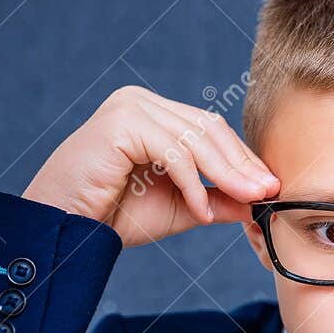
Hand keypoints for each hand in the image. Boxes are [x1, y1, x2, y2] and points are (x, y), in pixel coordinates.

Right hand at [23, 86, 278, 247]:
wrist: (64, 230)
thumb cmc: (111, 217)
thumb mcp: (176, 208)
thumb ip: (214, 198)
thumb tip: (257, 201)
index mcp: (152, 113)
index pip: (209, 128)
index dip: (242, 158)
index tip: (269, 186)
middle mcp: (140, 102)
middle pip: (207, 127)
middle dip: (241, 163)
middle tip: (268, 192)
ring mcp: (129, 107)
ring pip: (195, 138)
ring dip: (226, 173)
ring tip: (248, 201)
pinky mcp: (121, 123)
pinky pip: (173, 151)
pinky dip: (193, 183)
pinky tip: (201, 210)